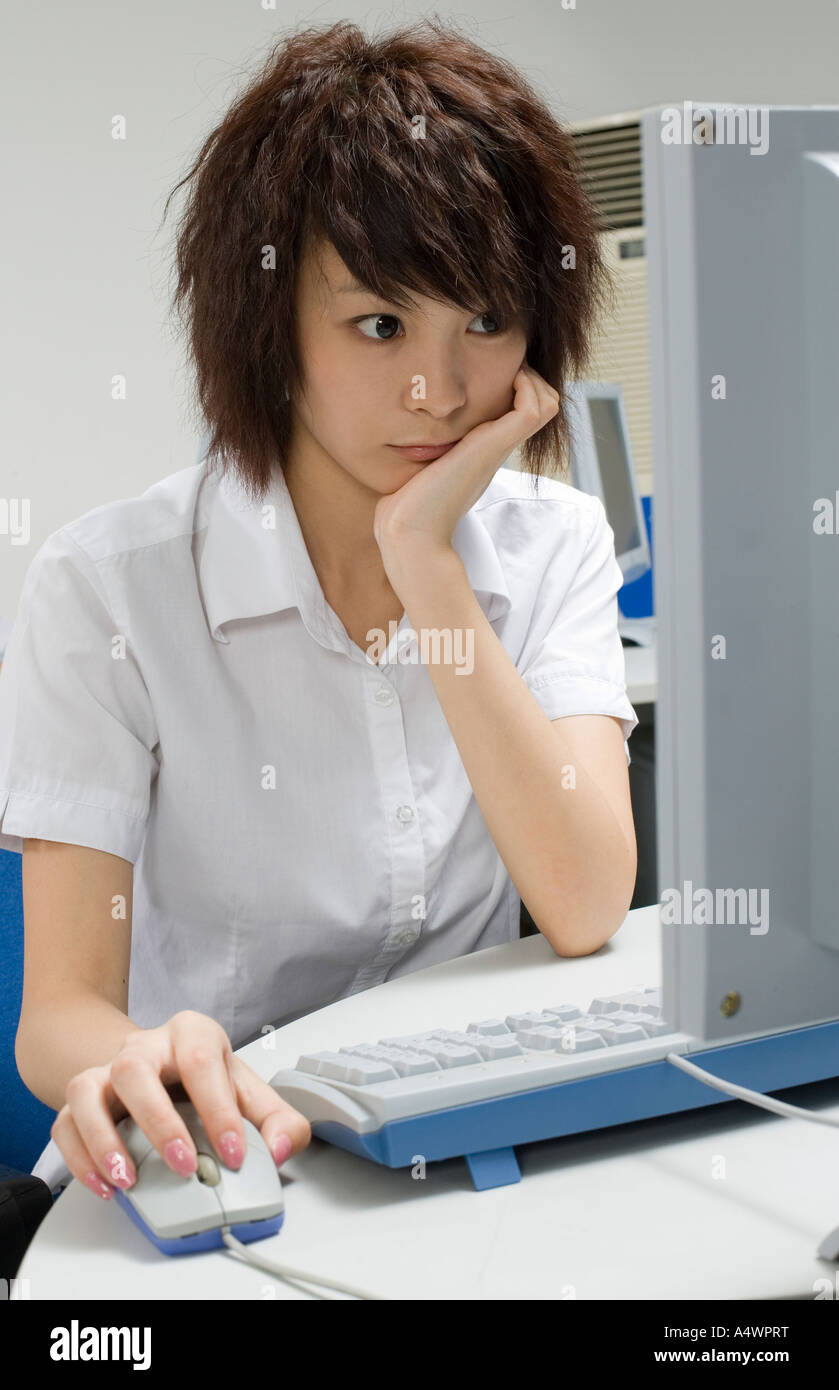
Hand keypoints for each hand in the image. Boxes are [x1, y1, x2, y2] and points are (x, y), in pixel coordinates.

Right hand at [51, 1010, 310, 1198]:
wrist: (163, 1066)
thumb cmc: (206, 1080)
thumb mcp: (250, 1092)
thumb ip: (279, 1120)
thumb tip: (279, 1149)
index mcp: (192, 1034)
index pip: (201, 1061)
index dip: (218, 1109)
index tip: (233, 1153)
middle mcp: (145, 1046)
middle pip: (135, 1069)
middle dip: (158, 1122)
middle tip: (183, 1165)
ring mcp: (107, 1070)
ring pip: (88, 1089)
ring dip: (104, 1139)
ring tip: (128, 1179)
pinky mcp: (81, 1099)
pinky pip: (66, 1122)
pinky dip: (80, 1158)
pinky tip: (107, 1185)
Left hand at [373, 361, 558, 575]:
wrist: (410, 531)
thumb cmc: (405, 504)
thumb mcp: (419, 464)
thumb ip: (421, 447)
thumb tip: (400, 431)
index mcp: (484, 450)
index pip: (523, 410)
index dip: (519, 383)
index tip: (492, 370)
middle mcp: (497, 447)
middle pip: (544, 402)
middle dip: (531, 374)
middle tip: (504, 364)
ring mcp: (499, 447)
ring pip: (547, 401)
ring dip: (532, 376)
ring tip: (506, 370)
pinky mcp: (494, 446)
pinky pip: (533, 407)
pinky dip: (526, 385)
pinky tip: (500, 380)